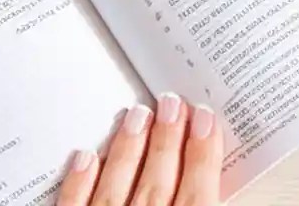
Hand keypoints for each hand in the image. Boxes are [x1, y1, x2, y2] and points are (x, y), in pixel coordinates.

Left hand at [58, 95, 224, 205]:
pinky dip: (79, 182)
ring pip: (116, 185)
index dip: (204, 151)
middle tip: (172, 103)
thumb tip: (219, 184)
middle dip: (167, 137)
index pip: (198, 189)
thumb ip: (209, 204)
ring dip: (128, 146)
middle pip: (158, 180)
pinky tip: (85, 156)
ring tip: (137, 114)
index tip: (205, 119)